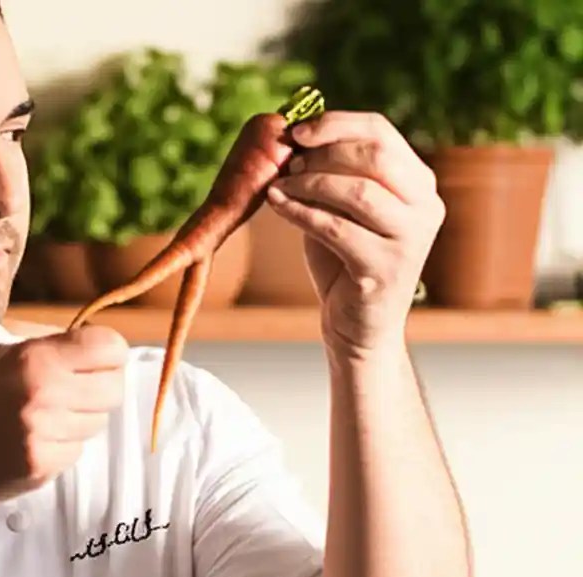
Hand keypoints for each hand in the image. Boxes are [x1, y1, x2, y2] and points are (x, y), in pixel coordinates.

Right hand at [0, 325, 128, 505]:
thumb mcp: (3, 356)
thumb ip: (52, 345)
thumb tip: (103, 343)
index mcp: (33, 357)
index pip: (109, 346)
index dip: (110, 355)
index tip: (98, 362)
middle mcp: (41, 391)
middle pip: (115, 387)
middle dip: (101, 390)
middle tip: (75, 393)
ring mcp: (42, 431)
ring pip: (99, 421)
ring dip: (81, 421)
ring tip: (46, 419)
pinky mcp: (43, 463)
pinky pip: (79, 449)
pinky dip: (64, 447)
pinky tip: (37, 442)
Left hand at [265, 111, 444, 358]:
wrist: (358, 325)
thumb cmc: (344, 259)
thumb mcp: (341, 207)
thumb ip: (331, 171)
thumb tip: (294, 135)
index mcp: (419, 182)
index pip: (381, 132)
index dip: (335, 124)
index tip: (296, 131)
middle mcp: (426, 206)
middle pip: (374, 155)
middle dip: (322, 153)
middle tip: (288, 164)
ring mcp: (412, 238)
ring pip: (358, 190)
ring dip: (308, 182)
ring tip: (278, 186)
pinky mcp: (386, 268)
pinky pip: (336, 228)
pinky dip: (300, 212)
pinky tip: (277, 205)